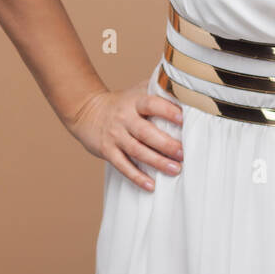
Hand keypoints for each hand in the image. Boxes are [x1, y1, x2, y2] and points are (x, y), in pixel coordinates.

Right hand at [65, 84, 184, 191]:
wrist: (87, 111)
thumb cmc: (122, 102)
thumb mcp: (138, 90)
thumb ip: (159, 88)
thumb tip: (187, 89)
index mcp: (135, 101)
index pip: (151, 104)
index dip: (167, 111)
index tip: (183, 119)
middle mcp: (124, 118)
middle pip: (145, 132)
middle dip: (165, 144)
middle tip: (183, 153)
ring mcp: (115, 135)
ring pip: (136, 151)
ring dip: (156, 162)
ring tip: (175, 169)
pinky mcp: (107, 151)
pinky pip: (122, 165)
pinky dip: (137, 177)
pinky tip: (151, 185)